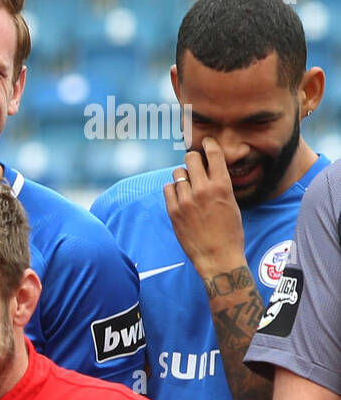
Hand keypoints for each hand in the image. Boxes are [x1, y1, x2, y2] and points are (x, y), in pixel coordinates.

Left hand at [164, 137, 246, 277]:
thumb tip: (210, 170)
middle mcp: (202, 190)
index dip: (209, 145)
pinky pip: (168, 188)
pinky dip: (173, 189)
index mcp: (222, 186)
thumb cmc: (230, 232)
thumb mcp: (232, 203)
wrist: (218, 256)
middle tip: (195, 165)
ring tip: (189, 185)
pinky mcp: (173, 210)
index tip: (207, 142)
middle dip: (193, 159)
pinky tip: (180, 196)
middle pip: (190, 158)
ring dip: (183, 175)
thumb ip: (220, 185)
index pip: (213, 154)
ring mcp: (185, 200)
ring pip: (178, 173)